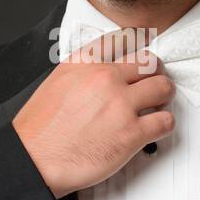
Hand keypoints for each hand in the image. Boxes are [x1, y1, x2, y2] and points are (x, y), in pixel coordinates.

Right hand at [12, 28, 175, 198]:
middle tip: (155, 82)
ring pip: (163, 88)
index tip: (144, 45)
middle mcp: (105, 78)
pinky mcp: (131, 133)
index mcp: (84, 63)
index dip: (138, 42)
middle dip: (156, 72)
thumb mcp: (55, 84)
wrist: (33, 160)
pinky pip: (165, 121)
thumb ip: (81, 74)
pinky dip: (165, 124)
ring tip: (157, 105)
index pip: (121, 40)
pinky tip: (154, 128)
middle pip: (149, 62)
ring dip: (164, 96)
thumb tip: (99, 77)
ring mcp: (121, 104)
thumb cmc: (39, 131)